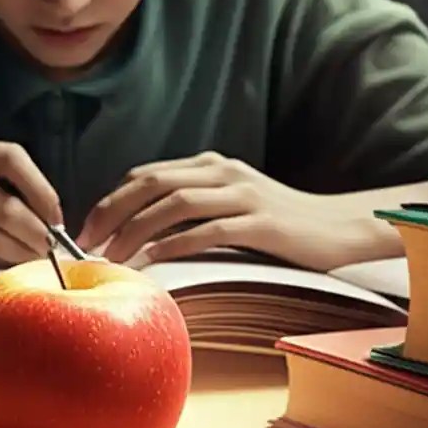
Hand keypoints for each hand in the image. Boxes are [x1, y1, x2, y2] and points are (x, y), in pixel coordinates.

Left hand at [76, 152, 387, 270]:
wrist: (340, 227)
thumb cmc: (281, 223)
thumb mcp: (233, 202)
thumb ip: (194, 206)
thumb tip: (141, 229)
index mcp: (210, 165)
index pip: (145, 175)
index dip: (111, 200)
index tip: (87, 230)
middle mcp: (222, 172)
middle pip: (151, 184)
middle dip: (111, 213)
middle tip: (87, 244)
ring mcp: (242, 195)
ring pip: (172, 205)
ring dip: (135, 231)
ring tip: (113, 257)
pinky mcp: (260, 223)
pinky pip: (205, 231)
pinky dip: (172, 245)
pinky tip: (151, 262)